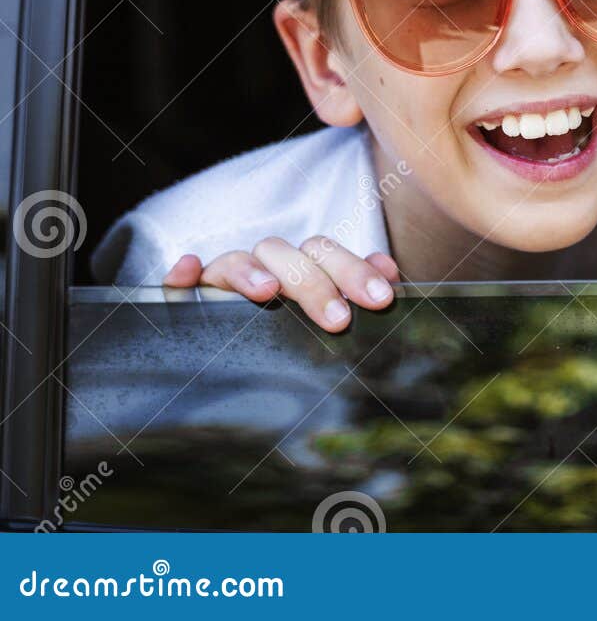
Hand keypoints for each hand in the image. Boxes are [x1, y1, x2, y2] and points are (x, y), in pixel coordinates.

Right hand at [163, 236, 401, 331]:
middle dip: (316, 284)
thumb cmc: (305, 334)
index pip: (328, 254)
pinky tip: (186, 271)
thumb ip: (358, 294)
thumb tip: (390, 276)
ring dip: (253, 270)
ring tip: (268, 291)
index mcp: (306, 267)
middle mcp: (270, 267)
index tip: (381, 297)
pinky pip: (183, 279)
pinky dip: (182, 272)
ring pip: (239, 259)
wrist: (250, 366)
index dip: (356, 269)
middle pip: (291, 255)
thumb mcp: (336, 316)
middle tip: (338, 319)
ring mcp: (229, 279)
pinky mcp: (192, 296)